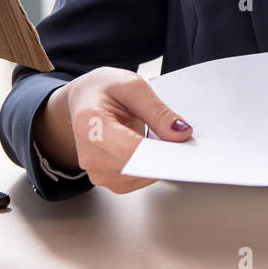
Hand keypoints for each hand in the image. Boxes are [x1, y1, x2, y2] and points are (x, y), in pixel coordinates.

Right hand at [39, 66, 192, 193]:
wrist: (85, 100)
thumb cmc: (105, 90)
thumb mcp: (134, 87)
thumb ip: (158, 112)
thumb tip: (181, 133)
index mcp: (90, 124)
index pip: (130, 149)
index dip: (160, 151)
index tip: (182, 145)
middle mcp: (88, 154)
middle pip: (136, 166)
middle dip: (162, 154)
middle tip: (176, 136)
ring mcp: (95, 170)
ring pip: (140, 177)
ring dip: (156, 162)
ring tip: (155, 137)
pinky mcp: (106, 180)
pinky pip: (137, 181)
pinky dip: (150, 168)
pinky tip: (149, 150)